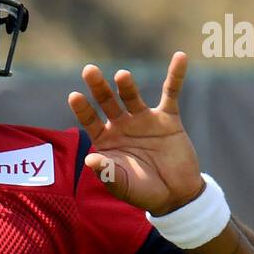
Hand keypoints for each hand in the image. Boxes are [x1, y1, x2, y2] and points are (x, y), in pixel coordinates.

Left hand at [67, 51, 203, 214]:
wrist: (176, 195)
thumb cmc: (142, 191)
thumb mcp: (121, 184)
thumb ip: (107, 172)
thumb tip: (90, 159)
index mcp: (105, 140)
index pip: (89, 120)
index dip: (82, 109)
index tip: (74, 96)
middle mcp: (121, 125)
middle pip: (107, 101)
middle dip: (98, 87)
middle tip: (89, 70)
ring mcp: (144, 119)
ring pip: (132, 96)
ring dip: (127, 85)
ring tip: (122, 76)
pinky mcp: (168, 118)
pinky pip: (172, 93)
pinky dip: (176, 75)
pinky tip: (180, 57)